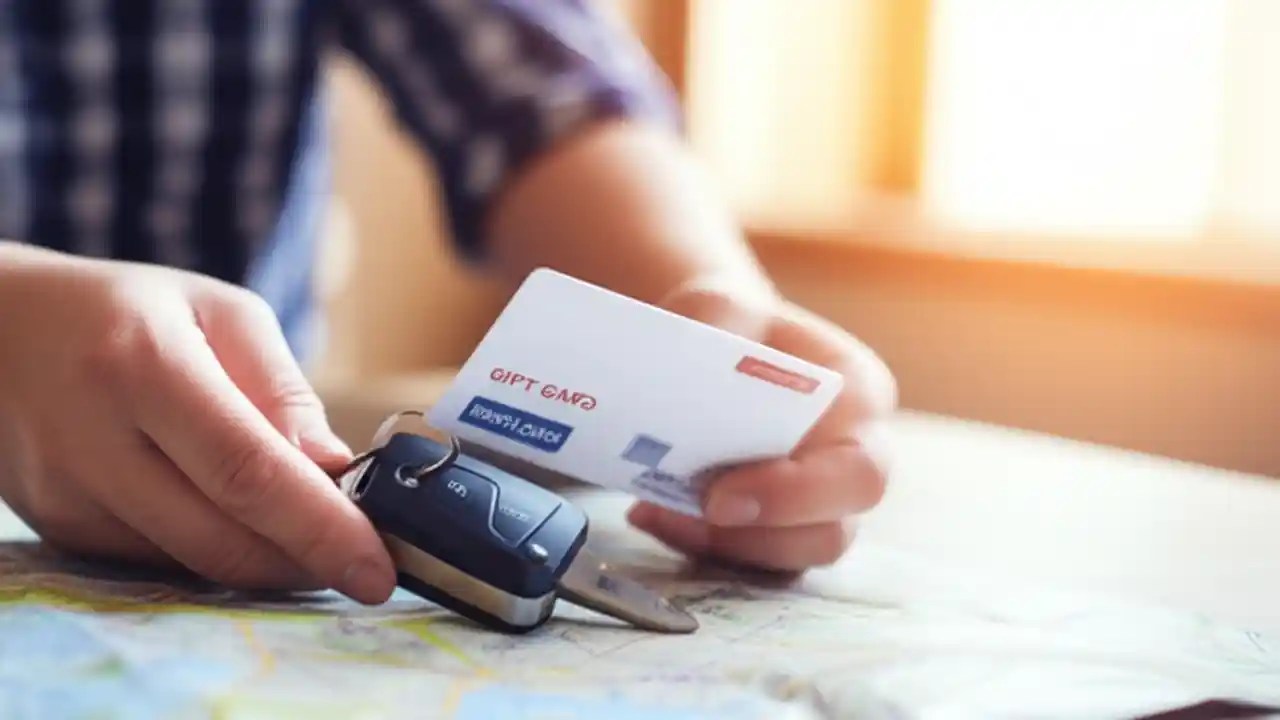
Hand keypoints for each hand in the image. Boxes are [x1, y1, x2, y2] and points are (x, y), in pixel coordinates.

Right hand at [0, 243, 394, 602]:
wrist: (0, 330)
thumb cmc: (129, 310)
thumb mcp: (221, 313)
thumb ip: (283, 392)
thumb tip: (336, 471)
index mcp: (143, 365)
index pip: (246, 471)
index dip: (320, 529)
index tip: (378, 568)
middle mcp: (94, 440)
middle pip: (220, 538)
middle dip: (306, 563)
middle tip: (364, 560)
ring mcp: (67, 496)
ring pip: (193, 563)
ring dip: (267, 563)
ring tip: (310, 529)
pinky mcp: (60, 530)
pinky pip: (161, 562)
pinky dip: (218, 552)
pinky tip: (243, 522)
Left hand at [626, 277, 896, 571]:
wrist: (714, 353)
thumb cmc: (736, 329)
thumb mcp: (724, 305)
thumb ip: (716, 321)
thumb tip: (689, 359)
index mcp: (861, 397)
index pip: (856, 465)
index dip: (795, 493)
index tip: (721, 496)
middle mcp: (854, 459)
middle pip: (835, 530)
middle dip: (761, 534)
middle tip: (697, 511)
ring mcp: (820, 505)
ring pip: (789, 558)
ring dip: (720, 544)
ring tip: (653, 510)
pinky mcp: (776, 532)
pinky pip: (749, 561)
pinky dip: (697, 545)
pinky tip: (651, 514)